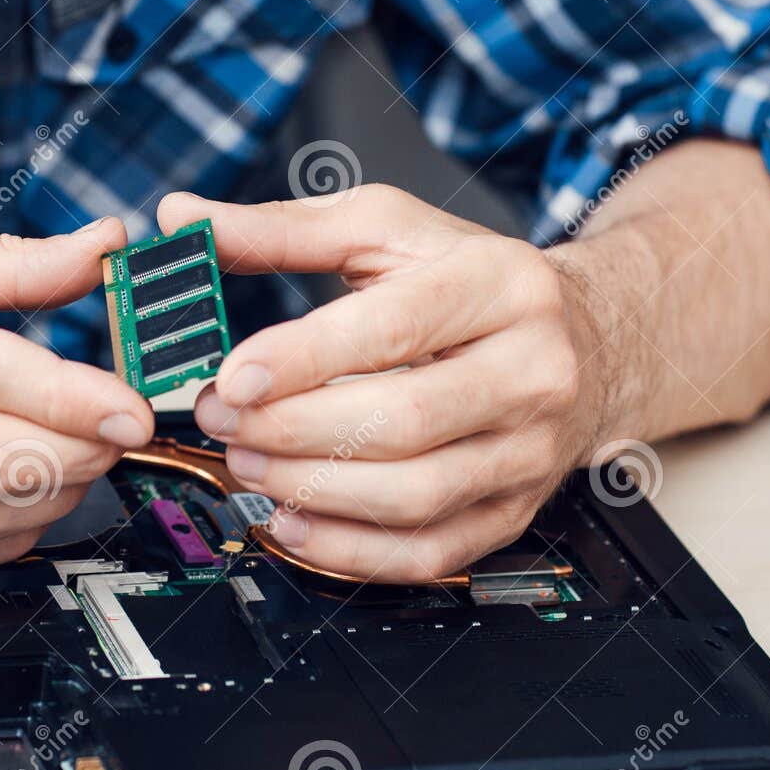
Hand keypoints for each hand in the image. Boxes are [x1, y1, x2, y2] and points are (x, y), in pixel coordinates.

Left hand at [163, 186, 608, 584]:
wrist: (587, 339)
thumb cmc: (469, 280)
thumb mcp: (387, 229)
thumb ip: (283, 227)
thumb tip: (183, 217)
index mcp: (502, 286)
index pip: (396, 328)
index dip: (304, 359)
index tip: (233, 377)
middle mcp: (533, 370)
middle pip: (403, 420)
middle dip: (293, 431)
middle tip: (223, 422)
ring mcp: (530, 450)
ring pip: (415, 495)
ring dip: (312, 491)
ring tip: (247, 466)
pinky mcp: (516, 510)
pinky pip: (431, 552)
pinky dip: (350, 551)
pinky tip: (292, 524)